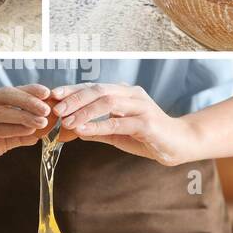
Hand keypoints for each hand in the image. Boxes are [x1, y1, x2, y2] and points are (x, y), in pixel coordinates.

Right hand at [0, 85, 52, 176]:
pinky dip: (11, 129)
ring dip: (23, 116)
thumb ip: (19, 134)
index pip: (12, 90)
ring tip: (41, 122)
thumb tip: (41, 133)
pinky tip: (26, 131)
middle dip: (29, 101)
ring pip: (1, 112)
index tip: (48, 93)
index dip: (30, 90)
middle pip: (6, 95)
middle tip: (47, 109)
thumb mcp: (2, 139)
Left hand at [50, 83, 191, 164]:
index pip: (94, 87)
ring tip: (67, 121)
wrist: (179, 144)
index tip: (53, 96)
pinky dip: (99, 126)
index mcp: (124, 93)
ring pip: (107, 102)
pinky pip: (119, 123)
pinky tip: (83, 131)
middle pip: (98, 90)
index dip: (73, 90)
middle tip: (57, 109)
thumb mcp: (118, 134)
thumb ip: (98, 130)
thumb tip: (74, 130)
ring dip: (85, 111)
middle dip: (75, 98)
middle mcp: (132, 95)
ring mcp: (140, 107)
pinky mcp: (146, 123)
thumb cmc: (148, 137)